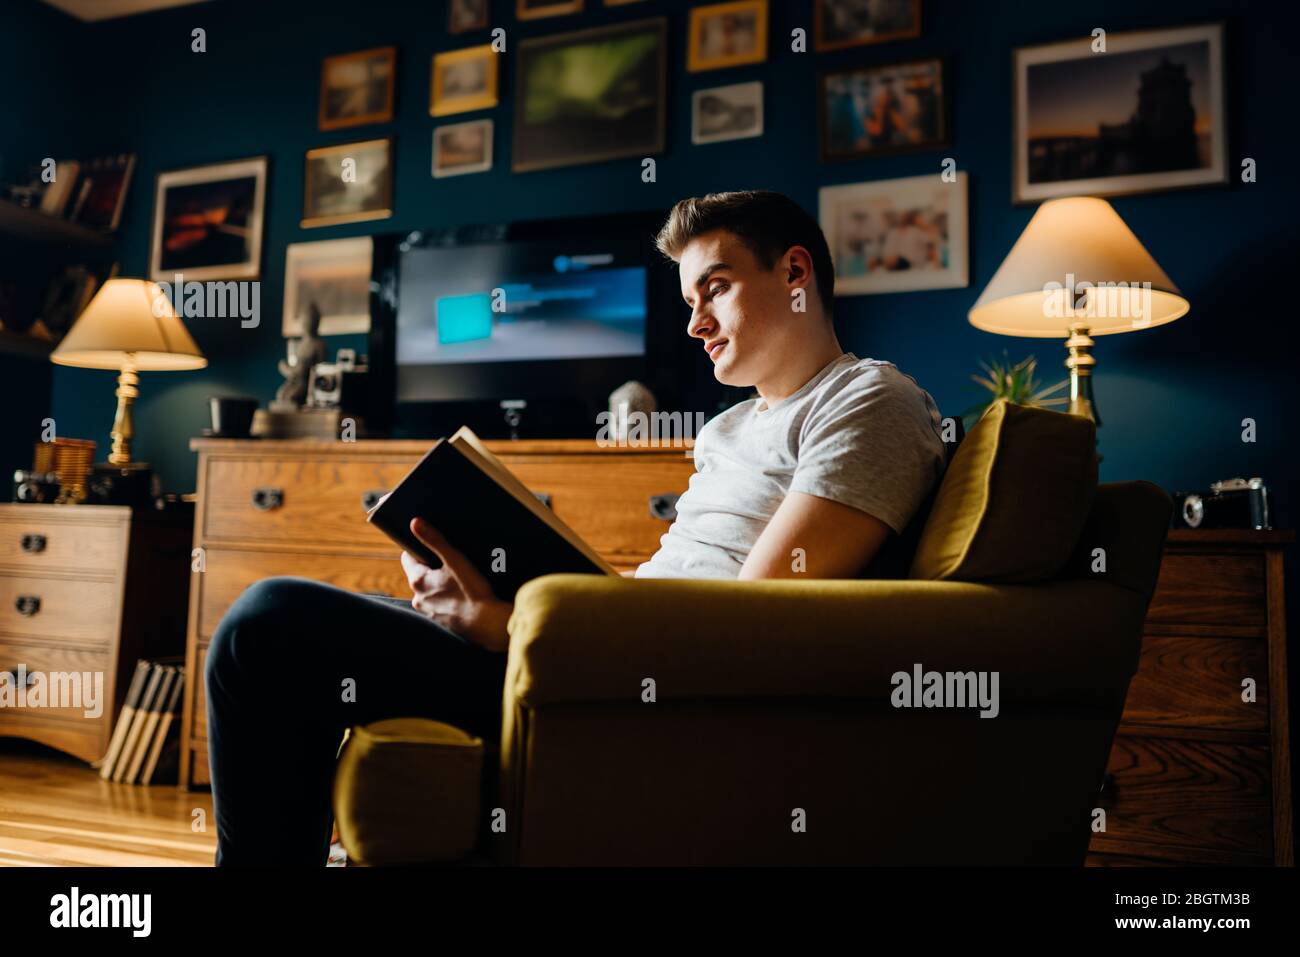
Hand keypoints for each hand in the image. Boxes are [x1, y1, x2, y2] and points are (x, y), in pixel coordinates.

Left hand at [401, 518, 512, 652]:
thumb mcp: (454, 560)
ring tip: (461, 579)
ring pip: (431, 590)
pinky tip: (465, 595)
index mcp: (417, 581)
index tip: (433, 546)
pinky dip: (449, 598)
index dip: (419, 548)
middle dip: (432, 567)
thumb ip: (434, 540)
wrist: (489, 624)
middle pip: (420, 574)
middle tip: (452, 562)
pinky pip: (441, 603)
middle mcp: (419, 599)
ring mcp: (430, 612)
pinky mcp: (443, 622)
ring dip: (441, 583)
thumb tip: (414, 523)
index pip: (408, 557)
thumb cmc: (472, 591)